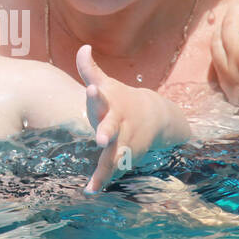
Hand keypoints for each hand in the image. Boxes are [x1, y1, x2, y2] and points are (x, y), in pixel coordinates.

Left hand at [77, 45, 190, 193]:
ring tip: (93, 182)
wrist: (155, 116)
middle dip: (107, 132)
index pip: (102, 96)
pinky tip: (90, 190)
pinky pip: (113, 169)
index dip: (97, 93)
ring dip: (105, 167)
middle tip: (100, 139)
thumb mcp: (107, 84)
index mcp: (110, 103)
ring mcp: (125, 141)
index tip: (93, 88)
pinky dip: (103, 180)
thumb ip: (89, 69)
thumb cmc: (121, 99)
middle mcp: (119, 123)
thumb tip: (83, 47)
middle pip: (112, 127)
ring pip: (114, 155)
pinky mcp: (126, 156)